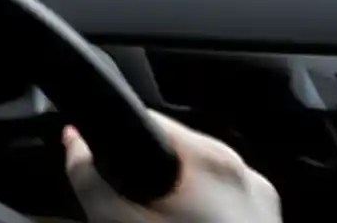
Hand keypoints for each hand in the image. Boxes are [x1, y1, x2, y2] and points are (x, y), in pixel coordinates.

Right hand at [63, 111, 279, 222]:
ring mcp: (264, 207)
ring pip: (198, 190)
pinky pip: (219, 212)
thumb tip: (73, 142)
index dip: (116, 142)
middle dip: (146, 182)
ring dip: (171, 206)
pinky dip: (196, 221)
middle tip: (125, 215)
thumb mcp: (117, 222)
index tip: (100, 170)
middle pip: (175, 158)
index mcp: (214, 158)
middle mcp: (247, 174)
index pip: (151, 123)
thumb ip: (89, 178)